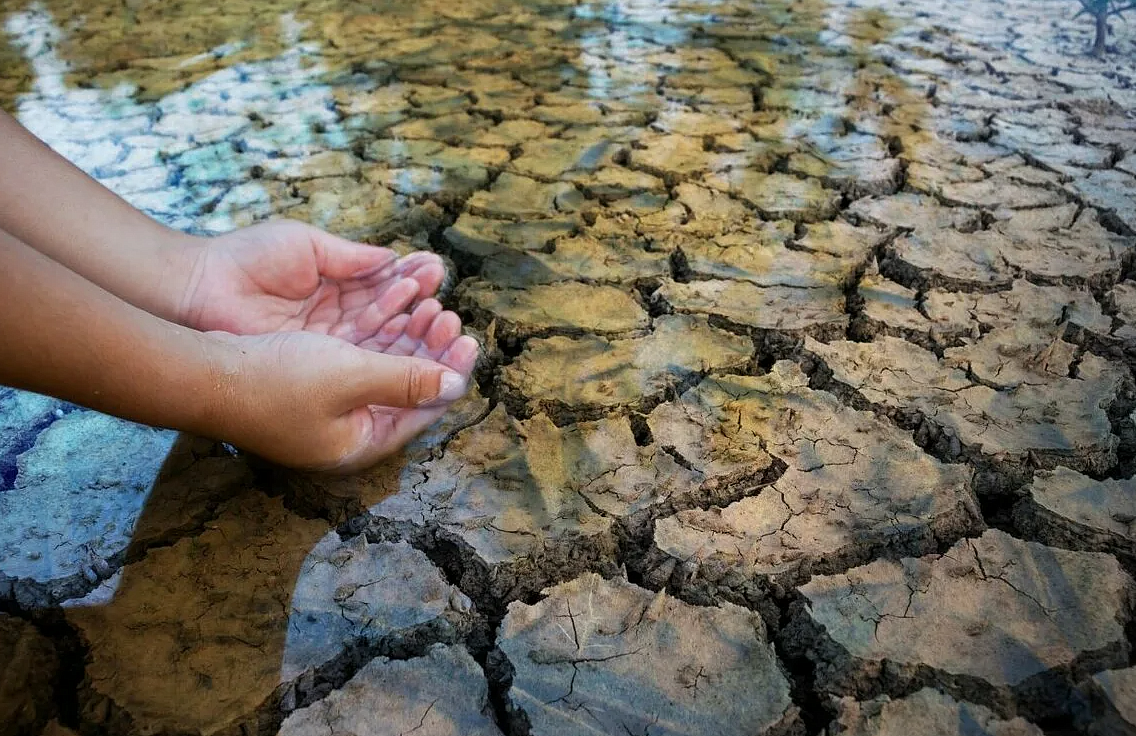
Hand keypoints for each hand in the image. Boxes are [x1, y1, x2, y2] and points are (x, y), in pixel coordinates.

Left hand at [179, 219, 446, 343]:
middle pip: (389, 318)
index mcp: (334, 285)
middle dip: (420, 310)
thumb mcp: (306, 247)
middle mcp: (336, 319)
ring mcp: (327, 345)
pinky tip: (412, 340)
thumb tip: (394, 260)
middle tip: (444, 304)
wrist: (199, 289)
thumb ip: (351, 258)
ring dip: (411, 332)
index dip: (411, 281)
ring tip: (438, 318)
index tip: (436, 271)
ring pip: (380, 342)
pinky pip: (360, 361)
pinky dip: (388, 352)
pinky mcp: (315, 366)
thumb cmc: (245, 260)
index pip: (383, 286)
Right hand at [205, 325, 478, 471]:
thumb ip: (406, 380)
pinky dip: (377, 333)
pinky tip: (392, 306)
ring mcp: (328, 409)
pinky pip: (358, 357)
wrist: (201, 372)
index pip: (423, 410)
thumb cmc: (274, 380)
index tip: (470, 339)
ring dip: (406, 336)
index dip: (450, 373)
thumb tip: (456, 385)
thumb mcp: (350, 377)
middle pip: (407, 388)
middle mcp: (348, 430)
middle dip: (430, 349)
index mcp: (361, 442)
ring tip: (428, 303)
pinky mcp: (310, 384)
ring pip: (383, 368)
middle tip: (449, 315)